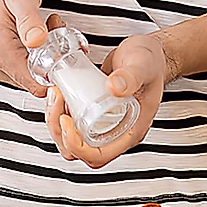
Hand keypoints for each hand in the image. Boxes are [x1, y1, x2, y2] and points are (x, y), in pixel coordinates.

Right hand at [0, 0, 48, 95]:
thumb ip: (29, 19)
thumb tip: (39, 40)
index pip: (38, 84)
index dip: (57, 71)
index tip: (62, 50)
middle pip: (35, 81)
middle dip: (51, 60)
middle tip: (53, 32)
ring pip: (27, 77)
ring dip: (41, 58)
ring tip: (41, 31)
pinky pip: (17, 70)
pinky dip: (29, 57)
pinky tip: (30, 38)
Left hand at [45, 23, 170, 168]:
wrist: (147, 51)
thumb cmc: (151, 62)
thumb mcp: (142, 66)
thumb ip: (130, 76)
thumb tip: (113, 88)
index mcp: (130, 131)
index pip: (98, 155)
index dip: (76, 145)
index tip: (66, 119)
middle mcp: (116, 131)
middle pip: (79, 150)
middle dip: (59, 130)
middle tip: (57, 99)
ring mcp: (103, 121)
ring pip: (72, 137)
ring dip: (55, 120)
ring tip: (55, 93)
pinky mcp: (93, 109)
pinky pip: (71, 121)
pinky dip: (59, 110)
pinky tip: (58, 90)